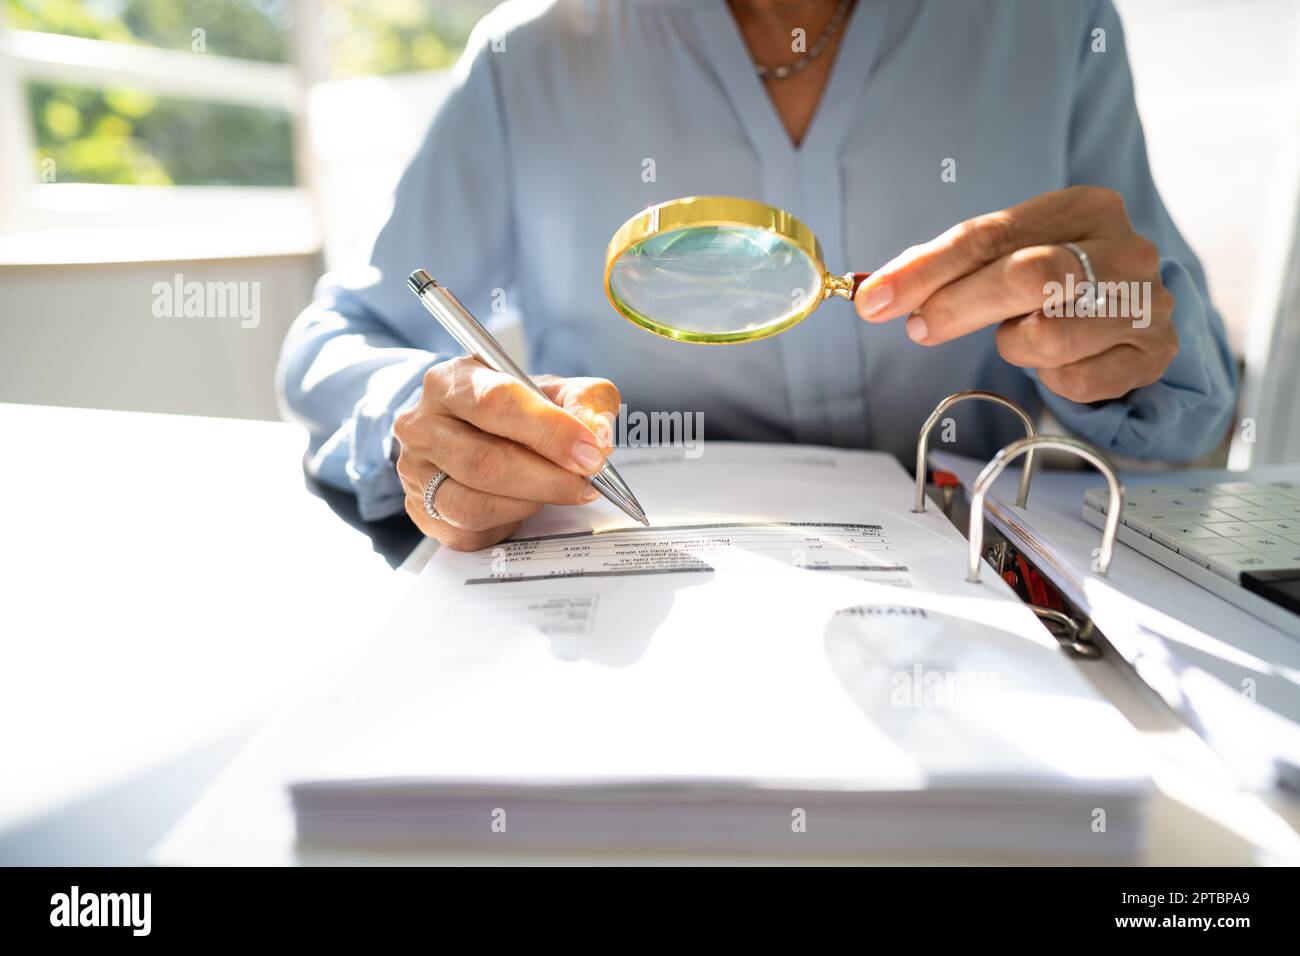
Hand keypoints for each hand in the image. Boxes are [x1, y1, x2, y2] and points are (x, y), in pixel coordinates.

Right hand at [394, 357, 618, 550]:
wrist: (468, 435)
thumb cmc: (513, 411)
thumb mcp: (552, 391)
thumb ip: (584, 402)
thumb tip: (596, 434)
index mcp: (452, 381)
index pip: (496, 402)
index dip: (549, 430)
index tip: (590, 452)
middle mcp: (422, 426)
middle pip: (484, 461)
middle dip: (548, 478)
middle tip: (587, 483)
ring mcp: (416, 473)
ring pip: (474, 504)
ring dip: (530, 502)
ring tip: (558, 490)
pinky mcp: (423, 514)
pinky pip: (471, 530)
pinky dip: (510, 521)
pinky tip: (526, 503)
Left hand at [854, 186, 1176, 403]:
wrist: (1136, 311)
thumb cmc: (1058, 279)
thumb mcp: (1010, 254)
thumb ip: (949, 267)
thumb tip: (875, 295)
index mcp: (1086, 207)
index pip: (989, 236)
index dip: (924, 271)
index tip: (873, 301)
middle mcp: (1126, 249)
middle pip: (1024, 277)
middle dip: (958, 308)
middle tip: (920, 328)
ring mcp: (1147, 303)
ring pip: (1048, 337)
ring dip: (1015, 345)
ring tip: (1021, 333)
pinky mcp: (1152, 355)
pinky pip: (1074, 380)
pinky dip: (1051, 378)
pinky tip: (1059, 359)